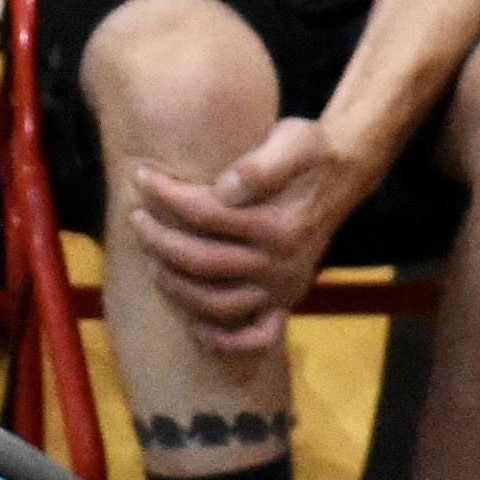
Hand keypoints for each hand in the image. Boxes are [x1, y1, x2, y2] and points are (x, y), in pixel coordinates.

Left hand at [127, 118, 360, 356]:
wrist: (342, 174)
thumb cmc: (311, 152)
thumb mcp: (295, 139)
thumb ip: (263, 164)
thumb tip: (224, 188)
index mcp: (279, 226)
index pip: (205, 215)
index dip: (166, 196)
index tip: (141, 178)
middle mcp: (280, 264)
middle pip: (202, 262)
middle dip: (159, 240)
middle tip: (137, 219)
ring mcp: (282, 288)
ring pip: (217, 303)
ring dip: (176, 286)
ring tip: (151, 260)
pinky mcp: (284, 301)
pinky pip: (256, 335)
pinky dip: (224, 340)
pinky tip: (194, 326)